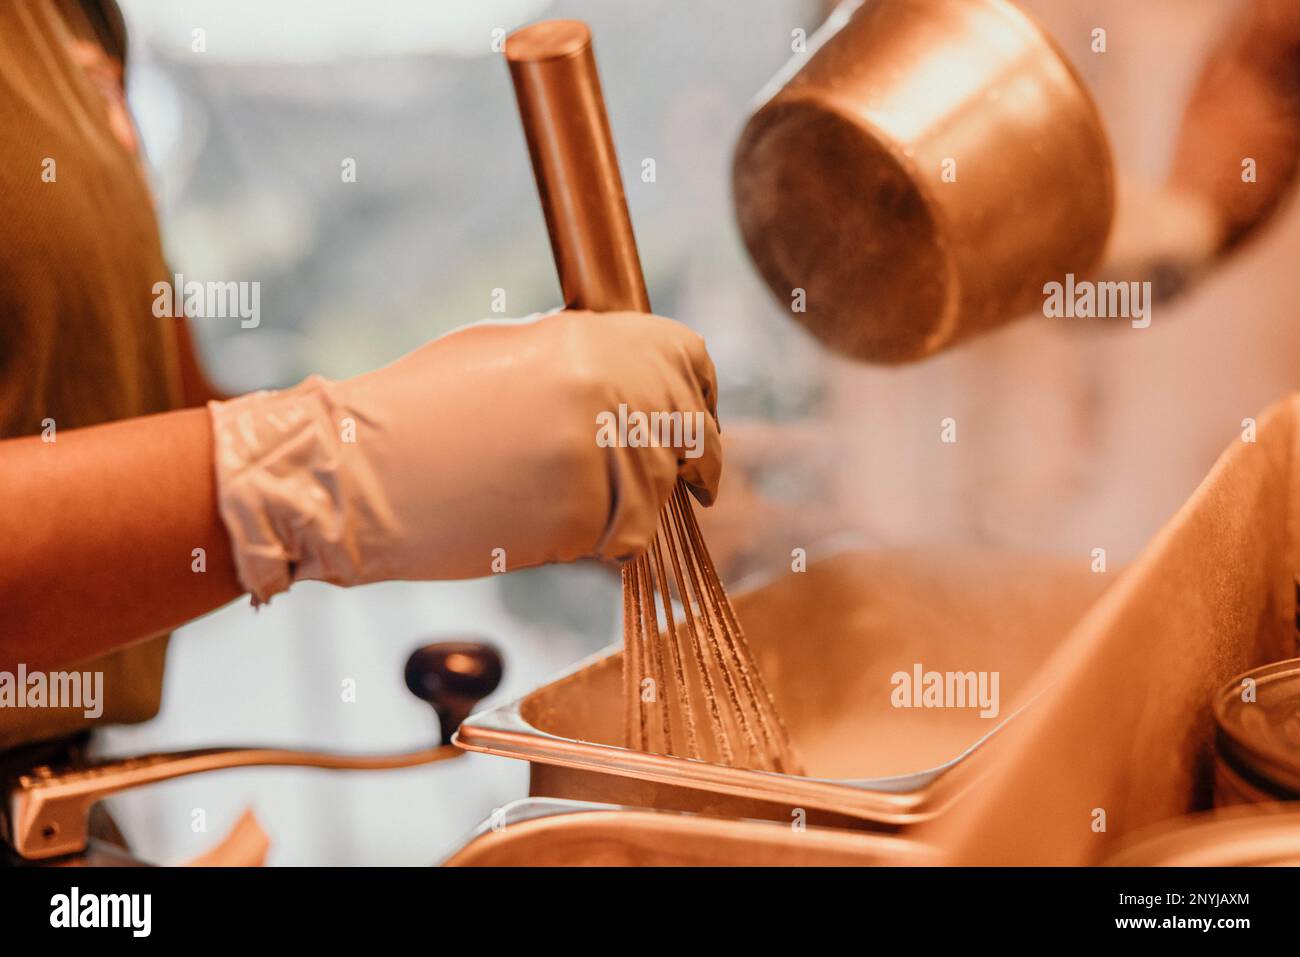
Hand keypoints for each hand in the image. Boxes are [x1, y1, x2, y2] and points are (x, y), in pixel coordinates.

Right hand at [208, 310, 721, 601]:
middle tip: (689, 484)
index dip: (697, 394)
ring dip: (632, 506)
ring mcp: (595, 454)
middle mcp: (604, 389)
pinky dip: (601, 541)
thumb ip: (587, 366)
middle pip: (686, 430)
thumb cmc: (420, 411)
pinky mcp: (579, 516)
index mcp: (587, 339)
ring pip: (658, 492)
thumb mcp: (509, 355)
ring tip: (565, 501)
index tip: (693, 425)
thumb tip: (646, 387)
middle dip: (685, 461)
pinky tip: (546, 525)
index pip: (688, 359)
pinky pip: (622, 538)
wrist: (355, 470)